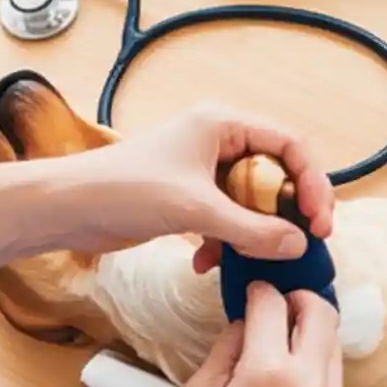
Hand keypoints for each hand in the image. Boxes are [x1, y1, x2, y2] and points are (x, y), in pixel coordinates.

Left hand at [51, 104, 335, 267]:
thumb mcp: (196, 210)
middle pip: (277, 173)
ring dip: (256, 231)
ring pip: (254, 199)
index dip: (311, 183)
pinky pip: (229, 216)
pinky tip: (208, 262)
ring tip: (256, 257)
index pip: (291, 145)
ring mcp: (205, 169)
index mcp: (224, 124)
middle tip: (303, 242)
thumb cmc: (123, 190)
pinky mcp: (190, 196)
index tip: (318, 221)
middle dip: (288, 211)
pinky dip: (227, 240)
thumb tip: (298, 244)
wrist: (68, 208)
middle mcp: (219, 140)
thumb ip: (252, 229)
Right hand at [150, 283, 350, 386]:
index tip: (256, 293)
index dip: (261, 292)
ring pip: (333, 357)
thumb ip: (229, 345)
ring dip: (311, 346)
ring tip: (283, 359)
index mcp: (268, 373)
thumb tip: (249, 320)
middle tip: (284, 307)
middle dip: (301, 302)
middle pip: (323, 317)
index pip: (274, 304)